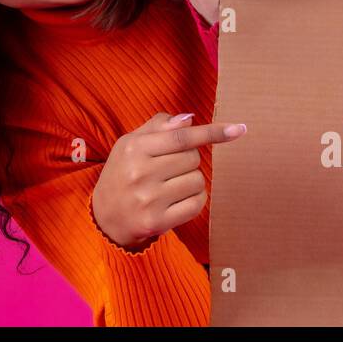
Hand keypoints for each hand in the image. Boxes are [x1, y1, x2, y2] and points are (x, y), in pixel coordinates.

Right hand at [91, 112, 247, 250]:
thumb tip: (189, 120)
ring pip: (198, 181)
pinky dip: (196, 200)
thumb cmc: (122, 172)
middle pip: (193, 158)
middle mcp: (140, 173)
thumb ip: (158, 127)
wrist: (104, 216)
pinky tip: (179, 200)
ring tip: (171, 186)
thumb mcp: (130, 143)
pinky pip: (197, 205)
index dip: (212, 132)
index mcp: (134, 148)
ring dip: (192, 181)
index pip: (181, 137)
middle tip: (170, 168)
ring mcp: (148, 199)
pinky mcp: (157, 222)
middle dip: (189, 160)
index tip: (238, 129)